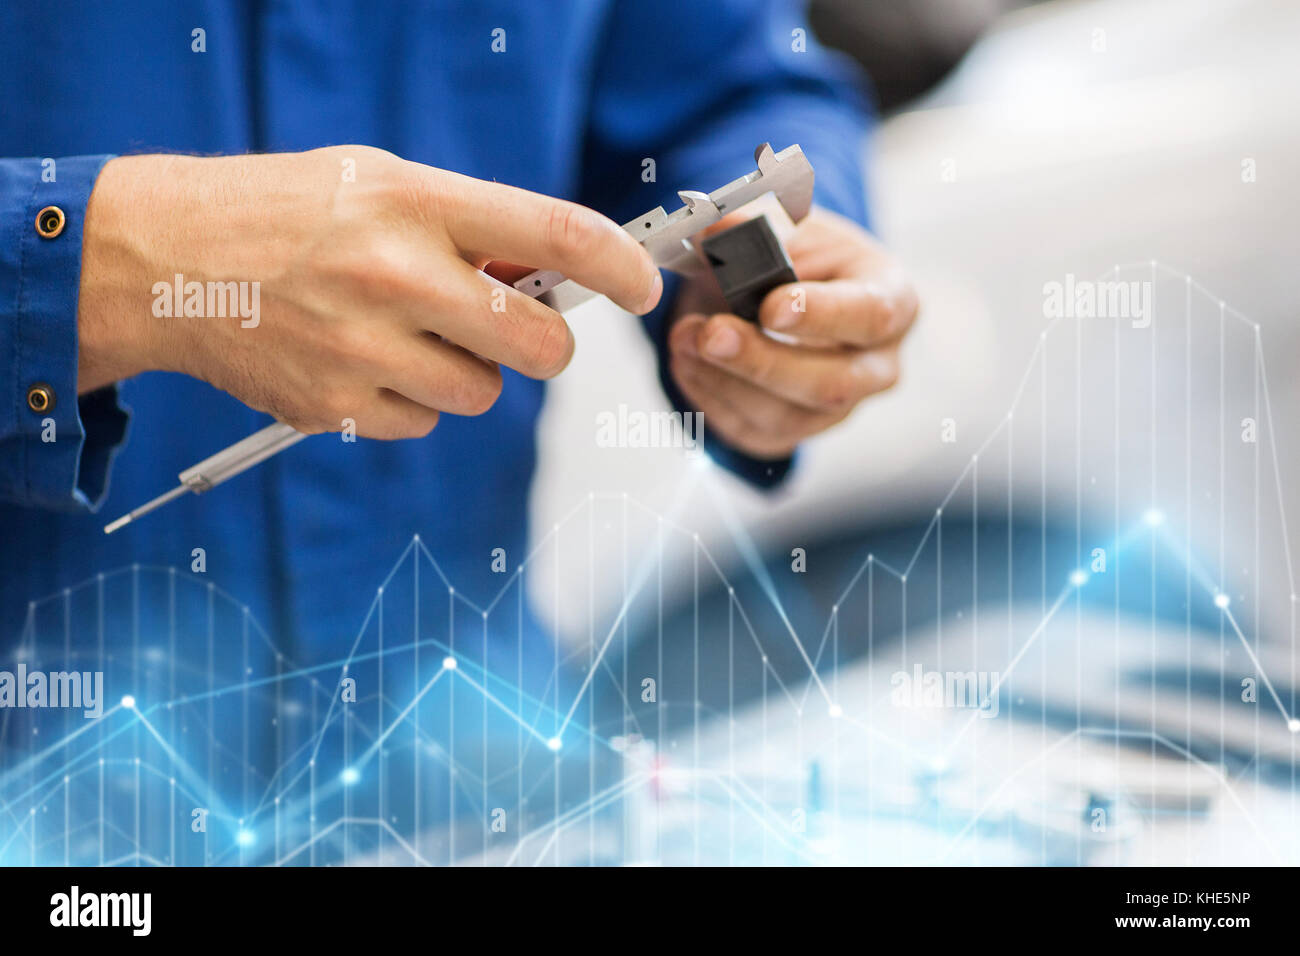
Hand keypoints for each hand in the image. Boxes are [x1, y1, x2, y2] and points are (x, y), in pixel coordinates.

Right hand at [77, 146, 661, 437]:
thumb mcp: (380, 184)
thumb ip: (470, 225)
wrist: (163, 260)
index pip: (555, 234)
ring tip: (402, 333)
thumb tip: (556, 274)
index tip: (644, 287)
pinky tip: (361, 361)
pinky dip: (410, 402)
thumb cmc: (282, 213)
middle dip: (545, 348)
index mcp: (415, 202)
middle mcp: (396, 276)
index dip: (619, 266)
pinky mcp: (339, 406)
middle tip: (518, 330)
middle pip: (540, 348)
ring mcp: (366, 349)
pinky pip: (425, 423)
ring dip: (465, 373)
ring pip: (482, 396)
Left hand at [667, 206, 916, 458]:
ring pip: (786, 416)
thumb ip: (752, 224)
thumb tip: (714, 226)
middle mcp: (877, 365)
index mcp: (892, 300)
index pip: (872, 316)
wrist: (778, 292)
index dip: (821, 315)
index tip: (770, 305)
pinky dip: (710, 398)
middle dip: (763, 362)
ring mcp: (838, 409)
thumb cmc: (797, 256)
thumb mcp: (784, 225)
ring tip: (682, 339)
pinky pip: (752, 431)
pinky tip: (686, 362)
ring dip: (724, 381)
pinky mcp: (794, 432)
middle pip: (832, 384)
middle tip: (710, 333)